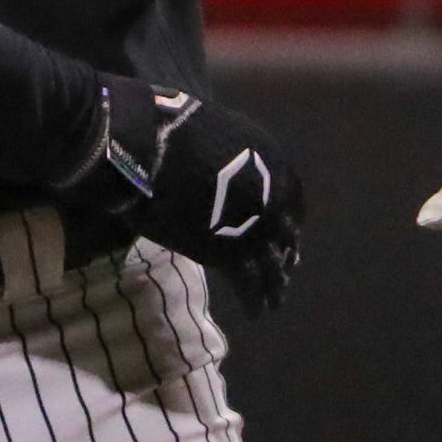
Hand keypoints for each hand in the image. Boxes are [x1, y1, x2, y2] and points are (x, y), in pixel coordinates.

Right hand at [72, 77, 303, 314]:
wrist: (151, 146)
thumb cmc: (168, 130)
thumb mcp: (209, 133)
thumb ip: (221, 153)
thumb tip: (210, 158)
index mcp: (268, 159)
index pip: (290, 193)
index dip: (289, 213)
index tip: (288, 227)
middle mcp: (270, 194)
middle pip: (283, 230)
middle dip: (284, 250)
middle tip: (286, 267)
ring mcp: (253, 224)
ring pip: (272, 261)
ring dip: (275, 282)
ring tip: (276, 299)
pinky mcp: (232, 251)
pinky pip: (250, 281)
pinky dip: (255, 298)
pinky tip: (256, 311)